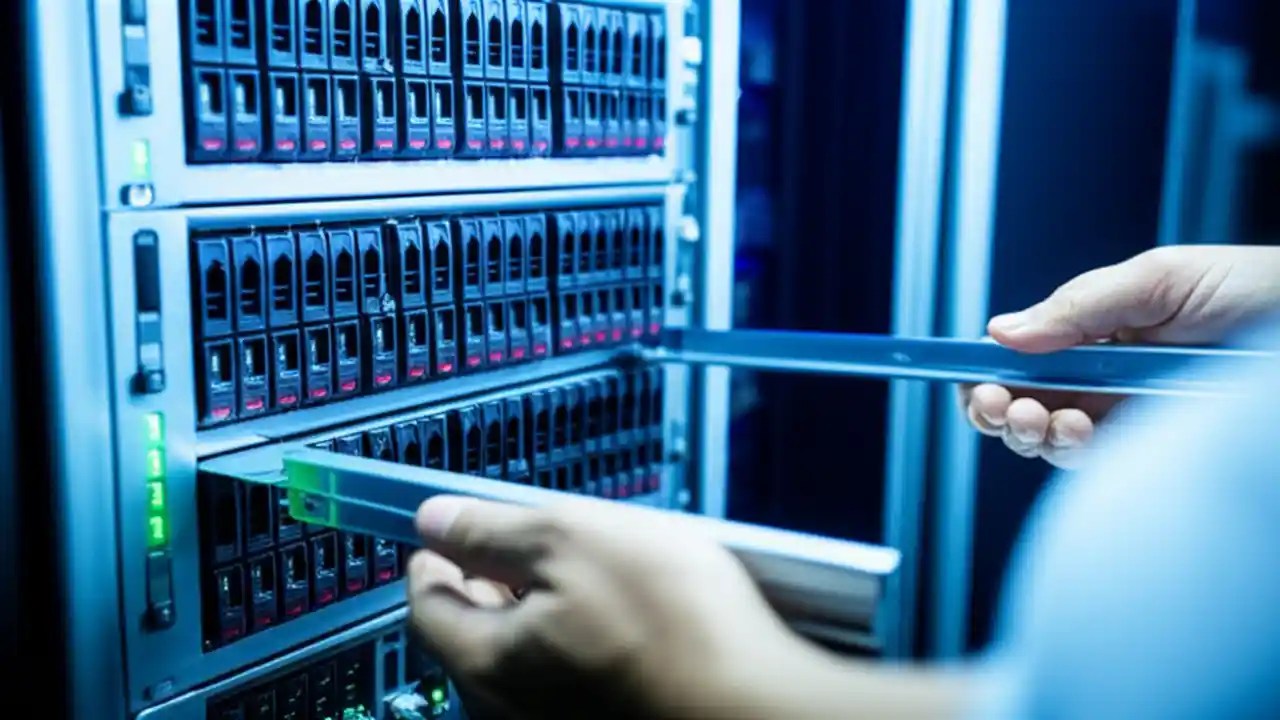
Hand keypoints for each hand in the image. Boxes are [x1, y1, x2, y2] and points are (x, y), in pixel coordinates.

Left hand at [405, 496, 832, 718]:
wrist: (763, 708)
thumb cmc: (674, 625)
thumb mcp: (571, 538)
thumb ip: (492, 529)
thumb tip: (437, 520)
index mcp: (487, 662)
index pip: (426, 603)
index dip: (436, 554)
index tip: (448, 530)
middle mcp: (512, 712)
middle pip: (475, 636)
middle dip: (492, 582)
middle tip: (524, 540)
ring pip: (528, 661)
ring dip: (543, 614)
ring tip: (588, 574)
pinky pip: (572, 683)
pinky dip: (582, 645)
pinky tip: (626, 622)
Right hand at [962, 245, 1279, 467]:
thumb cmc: (1256, 291)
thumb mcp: (1159, 280)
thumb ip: (1078, 305)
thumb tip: (999, 332)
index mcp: (1096, 331)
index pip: (1022, 356)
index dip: (985, 372)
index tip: (972, 382)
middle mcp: (1103, 378)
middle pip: (1022, 404)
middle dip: (997, 410)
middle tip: (1000, 407)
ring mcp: (1125, 417)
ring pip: (1049, 440)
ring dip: (1031, 433)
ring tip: (1042, 419)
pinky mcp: (1152, 452)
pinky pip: (1093, 464)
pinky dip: (1072, 452)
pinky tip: (1081, 432)